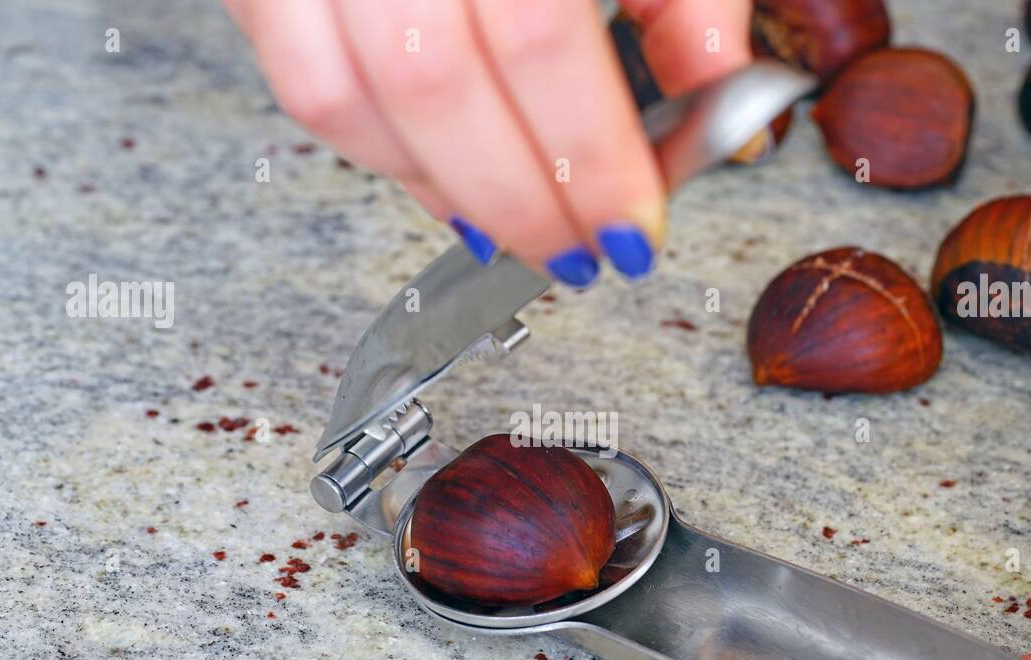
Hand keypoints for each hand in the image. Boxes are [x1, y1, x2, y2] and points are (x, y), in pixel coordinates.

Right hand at [222, 0, 751, 285]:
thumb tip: (724, 98)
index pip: (539, 33)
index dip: (590, 154)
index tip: (633, 230)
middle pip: (437, 83)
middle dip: (521, 202)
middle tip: (579, 256)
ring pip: (353, 98)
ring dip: (448, 193)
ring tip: (520, 232)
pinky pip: (306, 86)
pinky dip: (381, 156)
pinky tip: (449, 184)